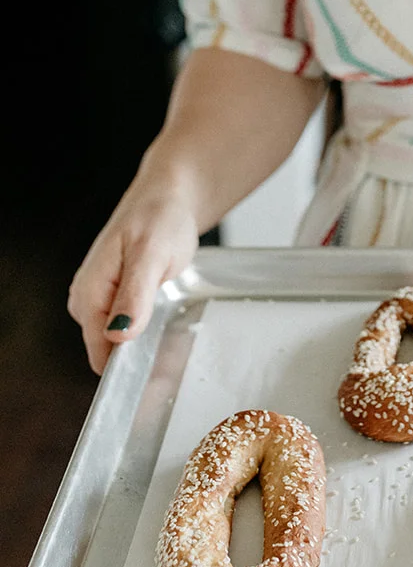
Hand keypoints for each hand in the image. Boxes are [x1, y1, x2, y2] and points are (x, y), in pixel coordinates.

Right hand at [68, 175, 199, 374]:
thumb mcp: (150, 254)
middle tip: (172, 343)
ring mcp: (99, 300)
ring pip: (120, 342)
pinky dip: (147, 331)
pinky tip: (166, 321)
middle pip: (109, 352)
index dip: (128, 367)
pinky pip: (128, 328)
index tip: (158, 369)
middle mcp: (86, 301)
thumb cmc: (160, 218)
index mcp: (88, 294)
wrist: (168, 197)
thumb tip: (118, 334)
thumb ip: (135, 295)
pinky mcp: (114, 298)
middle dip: (139, 356)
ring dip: (146, 344)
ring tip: (171, 327)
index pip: (99, 352)